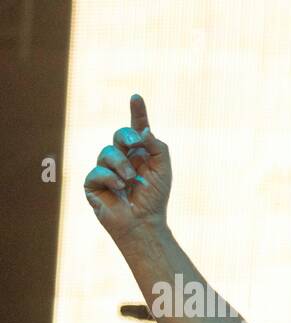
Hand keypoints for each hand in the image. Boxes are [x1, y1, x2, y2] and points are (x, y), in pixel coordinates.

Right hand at [84, 94, 171, 242]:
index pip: (136, 130)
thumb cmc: (154, 198)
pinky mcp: (93, 183)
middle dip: (128, 136)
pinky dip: (111, 178)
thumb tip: (144, 130)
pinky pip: (98, 171)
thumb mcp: (162, 169)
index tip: (137, 97)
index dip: (137, 113)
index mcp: (140, 155)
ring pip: (107, 152)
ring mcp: (105, 170)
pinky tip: (119, 189)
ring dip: (122, 165)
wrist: (143, 222)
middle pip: (120, 135)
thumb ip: (157, 147)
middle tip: (137, 143)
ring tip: (131, 180)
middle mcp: (122, 159)